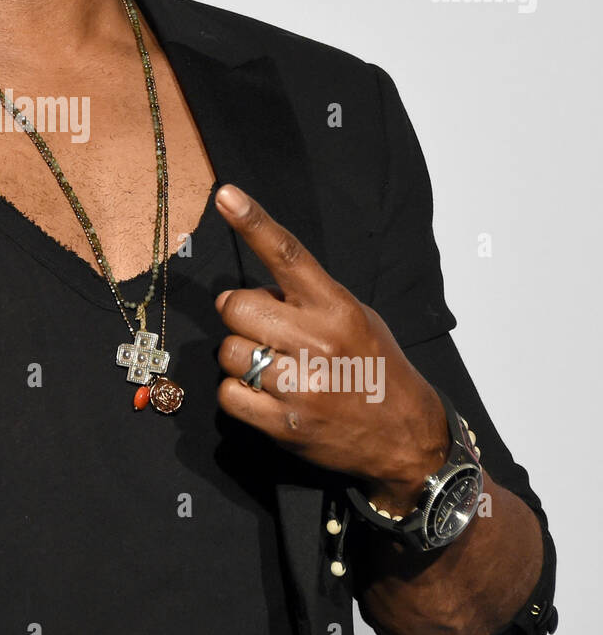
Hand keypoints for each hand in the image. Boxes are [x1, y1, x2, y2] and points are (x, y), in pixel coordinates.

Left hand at [213, 184, 449, 514]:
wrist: (406, 438)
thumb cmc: (377, 370)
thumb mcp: (357, 318)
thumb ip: (309, 299)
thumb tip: (258, 290)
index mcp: (336, 307)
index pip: (288, 254)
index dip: (254, 222)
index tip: (227, 196)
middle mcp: (317, 341)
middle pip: (236, 306)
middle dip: (241, 315)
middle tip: (263, 331)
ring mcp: (300, 384)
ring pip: (228, 351)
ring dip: (240, 358)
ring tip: (272, 368)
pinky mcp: (285, 423)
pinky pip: (229, 394)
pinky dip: (237, 394)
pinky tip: (264, 394)